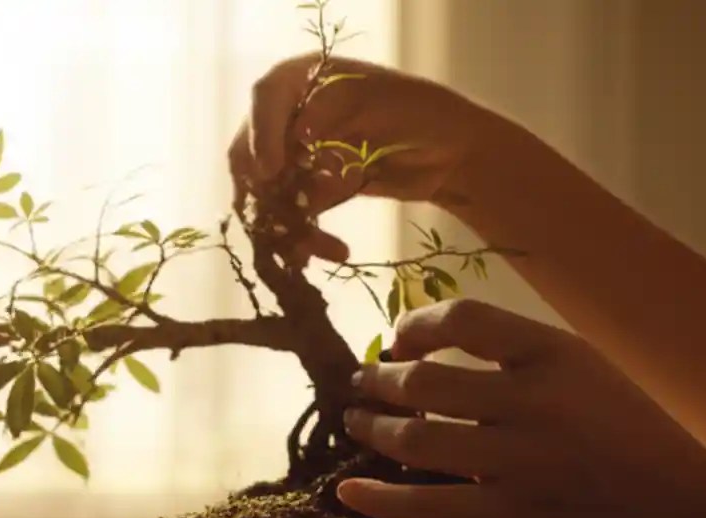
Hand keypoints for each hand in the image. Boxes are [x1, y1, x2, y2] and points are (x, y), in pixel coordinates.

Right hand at [228, 53, 491, 265]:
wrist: (452, 153)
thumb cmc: (421, 113)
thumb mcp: (378, 102)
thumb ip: (333, 114)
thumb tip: (298, 136)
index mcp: (303, 78)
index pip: (266, 98)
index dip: (261, 133)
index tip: (270, 170)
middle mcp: (290, 114)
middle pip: (253, 150)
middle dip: (265, 191)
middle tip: (281, 220)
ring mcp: (297, 155)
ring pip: (269, 192)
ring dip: (287, 224)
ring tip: (317, 250)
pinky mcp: (311, 189)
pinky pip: (293, 215)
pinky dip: (305, 237)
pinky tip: (330, 251)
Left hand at [338, 298, 705, 517]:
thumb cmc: (655, 454)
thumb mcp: (601, 382)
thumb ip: (537, 368)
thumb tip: (461, 360)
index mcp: (559, 355)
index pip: (466, 318)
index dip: (418, 325)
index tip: (398, 338)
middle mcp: (533, 400)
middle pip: (425, 379)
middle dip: (380, 380)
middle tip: (362, 383)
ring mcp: (519, 461)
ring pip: (414, 438)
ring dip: (373, 430)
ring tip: (356, 425)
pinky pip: (422, 505)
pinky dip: (376, 499)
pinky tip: (348, 492)